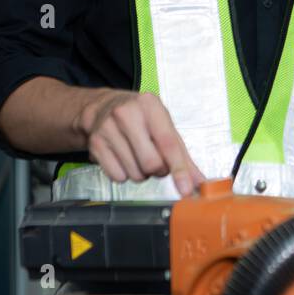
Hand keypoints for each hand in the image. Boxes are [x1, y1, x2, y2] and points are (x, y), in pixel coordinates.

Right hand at [75, 90, 206, 196]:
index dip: (179, 169)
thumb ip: (182, 155)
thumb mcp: (164, 127)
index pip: (168, 143)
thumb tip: (198, 181)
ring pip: (134, 173)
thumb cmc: (140, 118)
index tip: (186, 188)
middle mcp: (127, 114)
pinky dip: (125, 174)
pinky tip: (124, 158)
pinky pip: (117, 176)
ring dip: (142, 173)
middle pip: (151, 163)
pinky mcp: (95, 144)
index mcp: (150, 106)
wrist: (103, 107)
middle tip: (156, 161)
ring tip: (138, 156)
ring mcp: (108, 128)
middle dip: (158, 170)